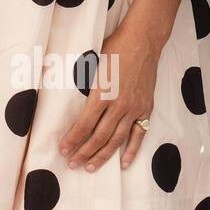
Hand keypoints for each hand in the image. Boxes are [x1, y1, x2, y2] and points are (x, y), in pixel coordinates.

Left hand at [58, 22, 160, 172]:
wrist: (142, 41)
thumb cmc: (114, 48)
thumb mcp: (92, 63)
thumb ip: (83, 84)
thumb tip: (67, 96)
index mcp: (102, 94)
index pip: (84, 124)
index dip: (73, 139)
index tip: (63, 150)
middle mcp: (119, 105)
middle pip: (99, 136)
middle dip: (84, 152)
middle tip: (72, 164)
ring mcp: (134, 109)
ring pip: (117, 139)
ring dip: (102, 155)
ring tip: (90, 167)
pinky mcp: (146, 109)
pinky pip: (139, 134)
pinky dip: (132, 151)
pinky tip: (123, 163)